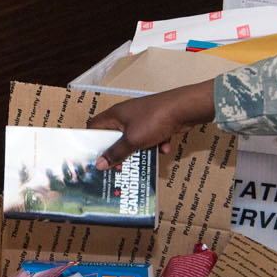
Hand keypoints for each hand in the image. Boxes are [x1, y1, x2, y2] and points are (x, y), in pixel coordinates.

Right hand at [85, 81, 216, 167]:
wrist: (184, 108)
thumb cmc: (154, 120)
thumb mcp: (132, 140)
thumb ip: (116, 153)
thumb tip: (99, 164)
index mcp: (115, 115)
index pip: (94, 126)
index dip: (91, 141)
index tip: (92, 157)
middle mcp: (126, 115)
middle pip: (115, 136)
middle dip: (117, 151)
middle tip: (115, 167)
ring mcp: (142, 118)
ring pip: (134, 139)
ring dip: (139, 150)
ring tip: (140, 163)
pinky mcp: (156, 122)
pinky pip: (151, 137)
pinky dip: (156, 144)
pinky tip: (164, 148)